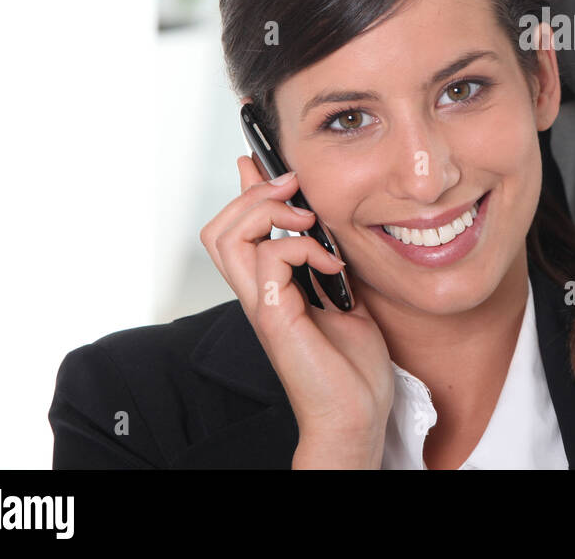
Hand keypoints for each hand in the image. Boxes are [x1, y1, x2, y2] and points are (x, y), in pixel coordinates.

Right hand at [199, 154, 393, 467]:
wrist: (357, 414)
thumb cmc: (352, 365)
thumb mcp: (345, 294)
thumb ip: (328, 262)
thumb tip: (325, 225)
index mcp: (271, 286)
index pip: (237, 228)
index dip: (245, 189)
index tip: (258, 159)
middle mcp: (258, 293)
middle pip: (217, 229)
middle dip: (252, 194)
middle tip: (294, 189)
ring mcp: (262, 305)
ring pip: (226, 238)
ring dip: (267, 213)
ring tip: (308, 220)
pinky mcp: (276, 318)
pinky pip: (269, 259)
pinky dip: (303, 247)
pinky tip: (333, 265)